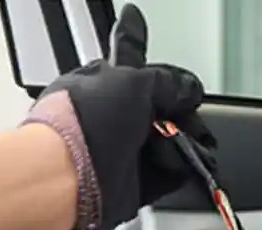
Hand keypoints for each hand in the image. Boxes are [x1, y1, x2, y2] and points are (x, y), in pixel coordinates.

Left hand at [22, 3, 215, 229]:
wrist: (72, 178)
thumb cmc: (83, 126)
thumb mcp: (133, 81)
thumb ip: (168, 80)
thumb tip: (189, 89)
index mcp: (102, 81)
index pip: (128, 55)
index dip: (136, 38)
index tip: (135, 18)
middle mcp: (113, 113)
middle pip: (161, 103)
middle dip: (180, 109)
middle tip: (185, 112)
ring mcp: (125, 146)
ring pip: (171, 136)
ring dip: (184, 139)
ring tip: (185, 141)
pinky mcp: (137, 178)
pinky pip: (172, 169)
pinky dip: (179, 166)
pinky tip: (179, 161)